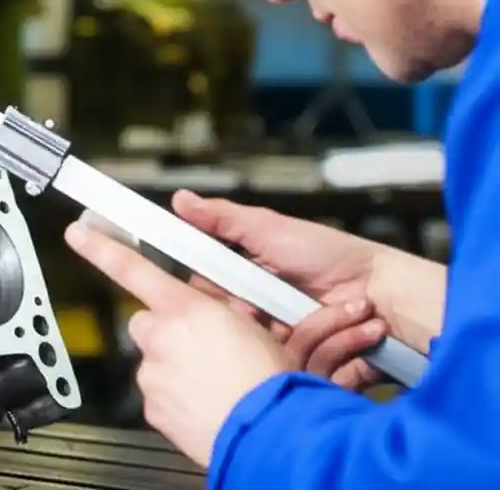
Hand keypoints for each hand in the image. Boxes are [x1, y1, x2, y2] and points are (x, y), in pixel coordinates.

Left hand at [66, 223, 296, 466]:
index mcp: (184, 310)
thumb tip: (215, 305)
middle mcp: (160, 339)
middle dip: (166, 330)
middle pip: (146, 323)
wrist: (269, 433)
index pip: (132, 270)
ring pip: (153, 362)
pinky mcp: (152, 409)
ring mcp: (152, 376)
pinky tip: (203, 403)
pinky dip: (175, 397)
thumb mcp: (255, 326)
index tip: (78, 234)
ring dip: (174, 366)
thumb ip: (222, 309)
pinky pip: (158, 394)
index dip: (100, 248)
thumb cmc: (269, 381)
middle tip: (198, 345)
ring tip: (211, 382)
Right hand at [175, 188, 442, 359]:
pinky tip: (361, 327)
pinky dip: (343, 344)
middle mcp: (264, 324)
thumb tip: (181, 200)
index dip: (222, 306)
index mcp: (247, 290)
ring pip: (279, 355)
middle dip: (269, 324)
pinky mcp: (317, 373)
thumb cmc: (336, 258)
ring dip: (322, 327)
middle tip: (290, 311)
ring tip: (349, 307)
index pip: (212, 305)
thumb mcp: (272, 230)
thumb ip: (222, 219)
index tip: (242, 302)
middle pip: (239, 338)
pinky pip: (313, 371)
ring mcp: (290, 350)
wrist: (391, 291)